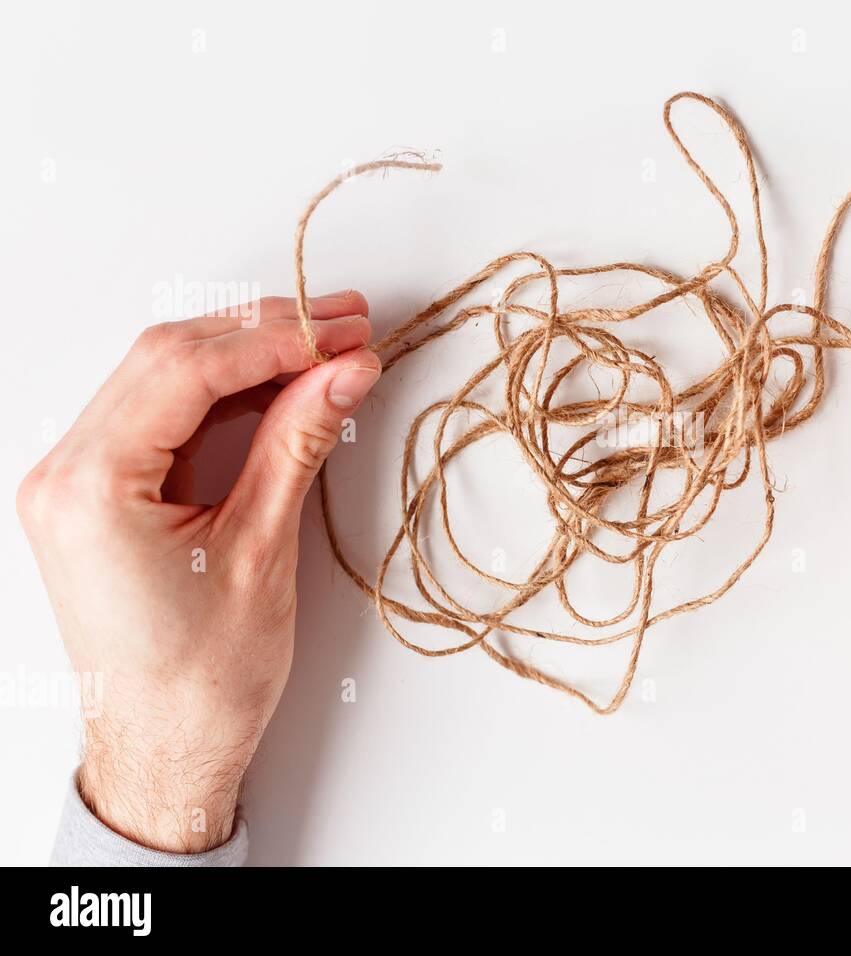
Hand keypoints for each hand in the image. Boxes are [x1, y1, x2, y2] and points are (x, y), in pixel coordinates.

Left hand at [17, 292, 379, 851]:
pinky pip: (163, 416)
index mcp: (91, 488)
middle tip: (346, 323)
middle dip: (264, 332)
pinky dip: (225, 394)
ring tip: (326, 345)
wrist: (163, 751)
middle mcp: (67, 473)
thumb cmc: (200, 680)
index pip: (185, 370)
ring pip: (164, 377)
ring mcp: (78, 481)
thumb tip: (343, 372)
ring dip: (247, 354)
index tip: (343, 330)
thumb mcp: (262, 553)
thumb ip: (298, 444)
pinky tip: (281, 385)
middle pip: (168, 358)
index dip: (274, 337)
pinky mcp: (103, 493)